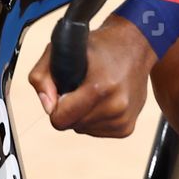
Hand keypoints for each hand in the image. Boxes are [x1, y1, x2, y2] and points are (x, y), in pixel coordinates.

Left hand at [27, 15, 155, 137]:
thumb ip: (42, 76)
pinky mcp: (127, 127)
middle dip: (70, 109)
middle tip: (80, 86)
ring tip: (94, 90)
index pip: (60, 119)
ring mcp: (123, 119)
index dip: (56, 105)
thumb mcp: (63, 48)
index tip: (64, 90)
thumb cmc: (99, 46)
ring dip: (83, 114)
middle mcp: (116, 106)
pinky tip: (104, 99)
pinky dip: (95, 118)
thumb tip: (48, 106)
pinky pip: (97, 132)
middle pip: (71, 125)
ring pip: (84, 130)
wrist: (135, 46)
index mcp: (100, 87)